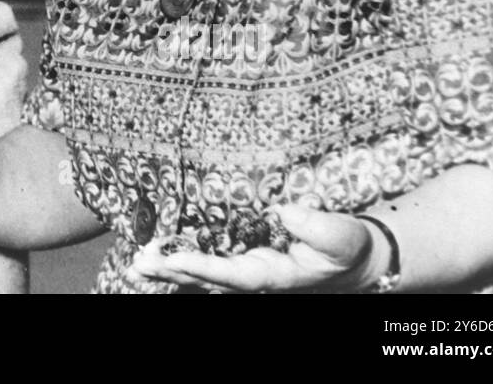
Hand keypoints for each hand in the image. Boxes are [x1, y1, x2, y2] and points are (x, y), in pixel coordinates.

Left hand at [130, 205, 378, 293]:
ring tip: (138, 264)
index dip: (205, 268)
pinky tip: (157, 259)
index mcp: (276, 276)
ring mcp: (247, 274)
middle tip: (140, 263)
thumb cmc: (346, 247)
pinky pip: (207, 268)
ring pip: (202, 278)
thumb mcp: (340, 235)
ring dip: (170, 271)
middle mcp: (256, 279)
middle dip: (174, 272)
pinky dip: (181, 263)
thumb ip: (315, 225)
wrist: (354, 262)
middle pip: (208, 281)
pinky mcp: (243, 265)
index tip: (177, 260)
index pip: (235, 275)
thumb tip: (284, 211)